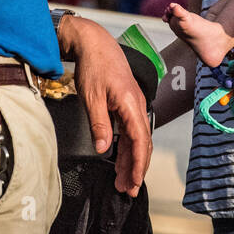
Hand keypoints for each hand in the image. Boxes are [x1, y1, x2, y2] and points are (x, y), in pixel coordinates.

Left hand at [62, 15, 152, 195]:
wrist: (95, 43)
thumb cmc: (94, 67)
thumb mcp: (91, 97)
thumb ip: (99, 124)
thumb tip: (103, 150)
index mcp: (130, 103)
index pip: (139, 140)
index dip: (138, 164)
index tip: (134, 182)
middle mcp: (137, 105)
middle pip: (142, 142)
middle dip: (137, 168)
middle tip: (128, 190)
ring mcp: (134, 104)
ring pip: (137, 138)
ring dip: (131, 159)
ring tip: (123, 180)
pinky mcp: (127, 104)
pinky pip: (131, 129)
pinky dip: (127, 146)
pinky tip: (120, 159)